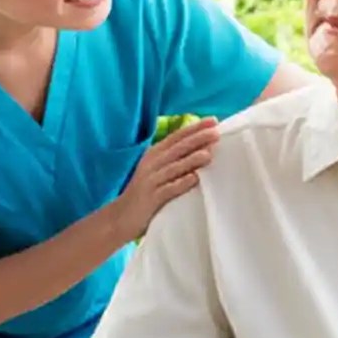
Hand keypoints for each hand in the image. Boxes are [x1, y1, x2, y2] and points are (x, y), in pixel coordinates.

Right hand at [112, 117, 219, 240]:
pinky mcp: (151, 198)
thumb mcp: (157, 169)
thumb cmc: (146, 191)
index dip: (194, 128)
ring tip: (208, 154)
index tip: (213, 121)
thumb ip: (174, 158)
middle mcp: (152, 163)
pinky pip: (168, 189)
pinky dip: (181, 183)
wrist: (121, 216)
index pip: (177, 136)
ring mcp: (150, 180)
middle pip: (177, 148)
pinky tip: (194, 179)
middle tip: (216, 132)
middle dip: (197, 139)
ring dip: (191, 160)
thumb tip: (203, 147)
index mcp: (154, 153)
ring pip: (174, 167)